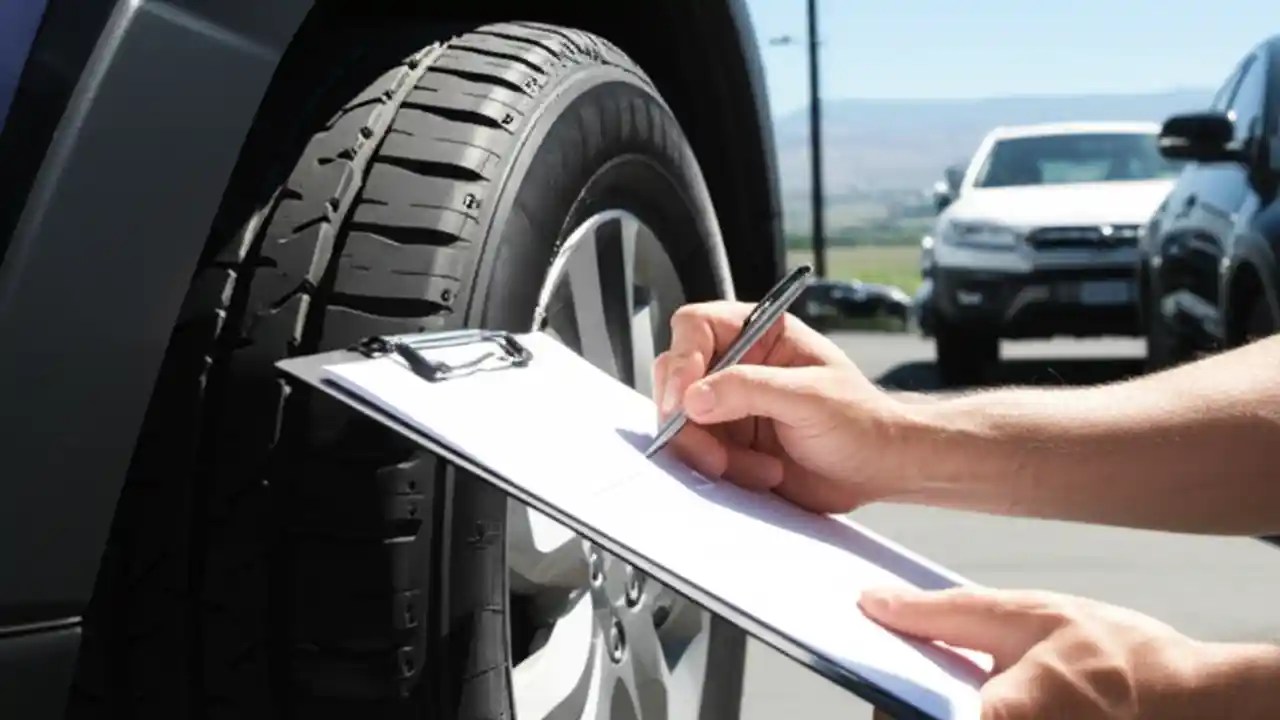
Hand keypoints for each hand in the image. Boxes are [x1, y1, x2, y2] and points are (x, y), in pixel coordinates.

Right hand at [652, 300, 897, 512]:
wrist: (879, 468)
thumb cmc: (860, 421)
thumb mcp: (808, 398)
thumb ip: (749, 390)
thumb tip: (693, 397)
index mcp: (759, 333)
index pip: (696, 327)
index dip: (682, 359)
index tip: (684, 400)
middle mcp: (736, 364)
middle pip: (675, 376)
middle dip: (689, 420)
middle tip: (716, 452)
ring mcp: (728, 405)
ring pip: (681, 423)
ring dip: (709, 453)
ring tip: (759, 469)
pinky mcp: (728, 442)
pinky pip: (696, 454)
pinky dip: (718, 470)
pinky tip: (762, 475)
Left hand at [859, 586, 1279, 719]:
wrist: (1192, 699)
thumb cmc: (1117, 657)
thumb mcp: (1026, 616)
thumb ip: (943, 613)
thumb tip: (873, 603)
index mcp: (994, 717)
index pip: (898, 716)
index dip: (879, 695)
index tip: (866, 668)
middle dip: (903, 699)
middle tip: (900, 666)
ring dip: (931, 704)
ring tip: (933, 672)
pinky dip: (957, 707)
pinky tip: (969, 689)